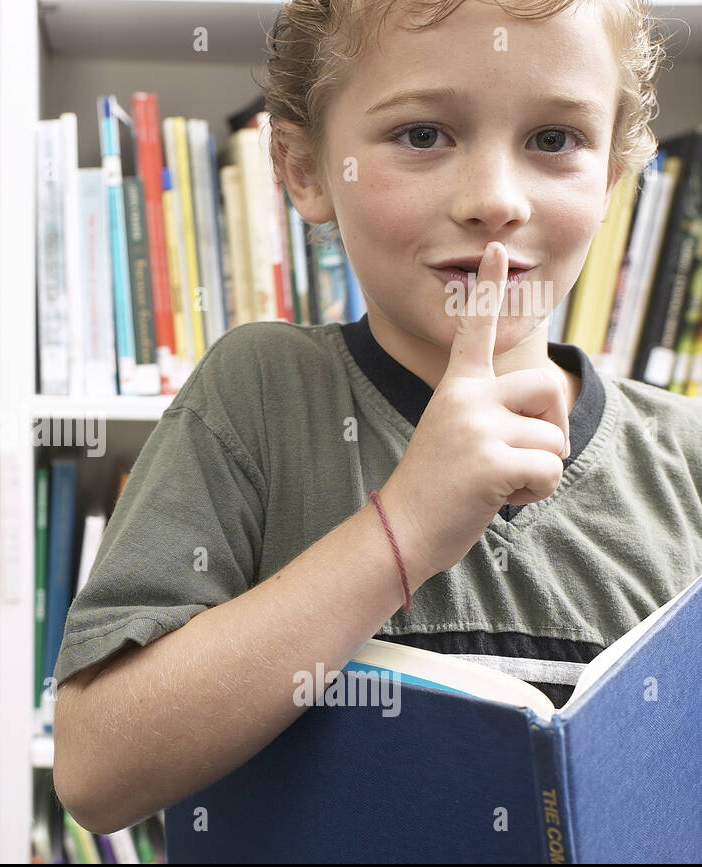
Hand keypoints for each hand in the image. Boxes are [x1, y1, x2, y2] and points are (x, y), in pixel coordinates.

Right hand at [381, 241, 570, 582]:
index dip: (489, 289)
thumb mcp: (460, 436)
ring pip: (553, 437)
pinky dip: (534, 492)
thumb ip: (494, 415)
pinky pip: (550, 469)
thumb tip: (554, 421)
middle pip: (547, 385)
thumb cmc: (436, 488)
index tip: (497, 250)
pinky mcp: (491, 459)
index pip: (476, 331)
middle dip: (551, 424)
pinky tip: (496, 497)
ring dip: (537, 468)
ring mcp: (477, 426)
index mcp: (456, 388)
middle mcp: (466, 398)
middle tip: (519, 454)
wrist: (401, 529)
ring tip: (494, 481)